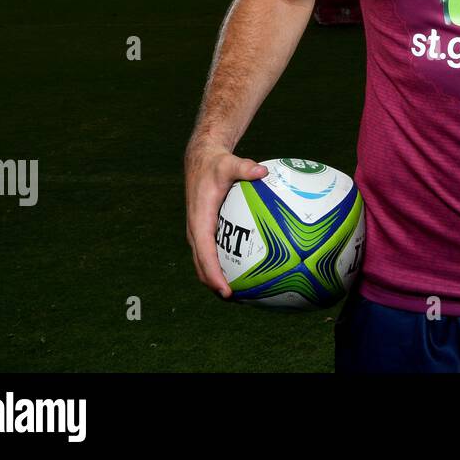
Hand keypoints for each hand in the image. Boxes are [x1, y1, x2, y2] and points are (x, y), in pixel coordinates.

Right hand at [184, 137, 267, 297]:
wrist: (200, 159)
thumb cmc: (216, 164)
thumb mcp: (229, 163)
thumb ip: (245, 168)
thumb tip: (263, 171)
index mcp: (200, 220)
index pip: (205, 254)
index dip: (214, 274)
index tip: (226, 291)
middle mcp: (196, 230)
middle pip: (202, 265)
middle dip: (215, 284)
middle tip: (236, 299)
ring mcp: (199, 231)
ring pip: (204, 262)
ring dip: (216, 278)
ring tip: (238, 293)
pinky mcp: (204, 229)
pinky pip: (211, 252)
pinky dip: (221, 265)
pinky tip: (243, 269)